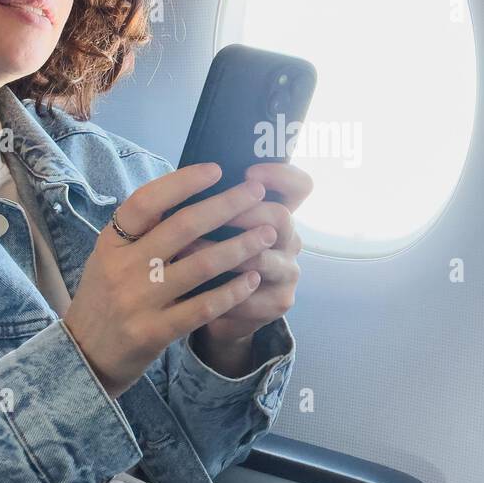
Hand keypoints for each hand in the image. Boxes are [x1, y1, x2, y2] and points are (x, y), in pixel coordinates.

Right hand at [61, 164, 279, 398]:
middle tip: (256, 192)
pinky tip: (253, 279)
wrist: (84, 356)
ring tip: (267, 234)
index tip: (216, 170)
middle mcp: (123, 268)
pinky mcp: (154, 333)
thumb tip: (188, 192)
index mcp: (111, 243)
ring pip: (201, 265)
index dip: (182, 182)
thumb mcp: (110, 258)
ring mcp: (139, 301)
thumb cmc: (106, 298)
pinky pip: (203, 307)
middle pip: (183, 227)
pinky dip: (232, 291)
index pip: (146, 201)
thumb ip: (142, 232)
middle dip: (226, 205)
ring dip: (240, 246)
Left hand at [170, 162, 312, 350]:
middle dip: (242, 213)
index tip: (248, 172)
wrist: (218, 310)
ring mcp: (288, 272)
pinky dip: (218, 293)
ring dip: (219, 254)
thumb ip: (212, 204)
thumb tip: (186, 178)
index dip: (280, 175)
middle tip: (207, 215)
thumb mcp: (213, 226)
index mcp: (277, 214)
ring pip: (261, 259)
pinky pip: (250, 296)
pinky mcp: (279, 302)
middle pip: (282, 216)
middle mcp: (290, 240)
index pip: (299, 186)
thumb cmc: (211, 256)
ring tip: (183, 252)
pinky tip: (192, 291)